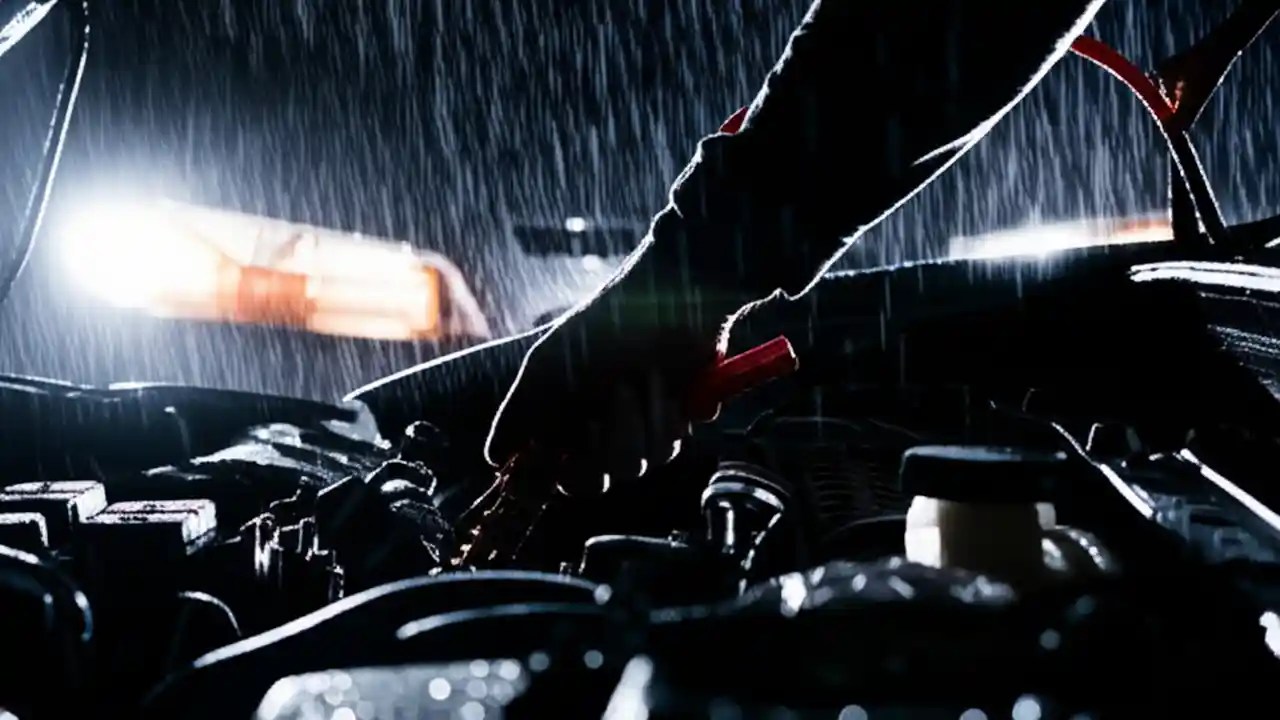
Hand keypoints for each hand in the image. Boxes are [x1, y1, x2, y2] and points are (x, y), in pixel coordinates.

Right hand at [484, 254, 734, 488]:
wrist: (669, 299)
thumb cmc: (603, 325)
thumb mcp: (548, 365)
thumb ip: (518, 413)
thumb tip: (492, 457)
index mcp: (563, 421)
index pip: (562, 477)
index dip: (569, 472)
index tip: (577, 451)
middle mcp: (598, 432)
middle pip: (600, 480)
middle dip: (613, 440)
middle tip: (620, 390)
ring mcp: (638, 430)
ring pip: (638, 466)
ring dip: (643, 420)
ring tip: (646, 375)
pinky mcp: (673, 423)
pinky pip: (670, 449)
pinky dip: (668, 418)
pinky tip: (670, 387)